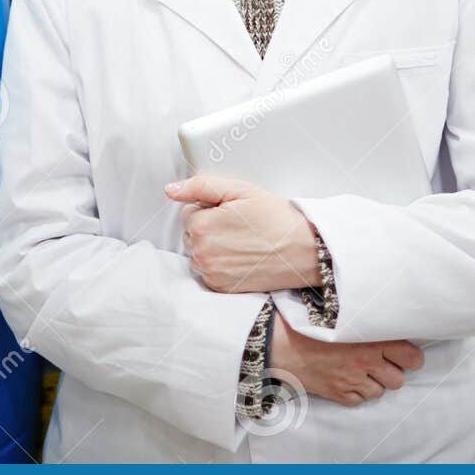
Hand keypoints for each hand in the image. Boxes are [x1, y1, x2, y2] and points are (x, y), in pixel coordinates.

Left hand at [166, 176, 319, 292]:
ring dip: (213, 247)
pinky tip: (241, 258)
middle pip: (191, 234)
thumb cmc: (275, 217)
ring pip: (198, 253)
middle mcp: (201, 253)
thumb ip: (200, 186)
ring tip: (242, 242)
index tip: (233, 212)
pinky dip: (220, 265)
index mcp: (201, 226)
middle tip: (240, 226)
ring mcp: (211, 273)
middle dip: (210, 227)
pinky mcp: (221, 288)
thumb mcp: (240, 190)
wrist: (304, 249)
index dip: (211, 209)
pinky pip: (208, 271)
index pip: (189, 212)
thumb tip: (170, 190)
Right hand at [268, 312, 423, 405]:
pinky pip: (359, 400)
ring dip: (374, 383)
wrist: (280, 343)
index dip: (411, 357)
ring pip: (380, 392)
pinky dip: (357, 393)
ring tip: (362, 371)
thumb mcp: (340, 313)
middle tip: (381, 362)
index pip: (412, 357)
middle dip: (392, 372)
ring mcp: (351, 381)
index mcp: (371, 340)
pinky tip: (348, 379)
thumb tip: (384, 309)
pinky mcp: (338, 394)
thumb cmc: (309, 321)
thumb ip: (365, 316)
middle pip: (398, 380)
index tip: (405, 354)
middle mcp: (365, 363)